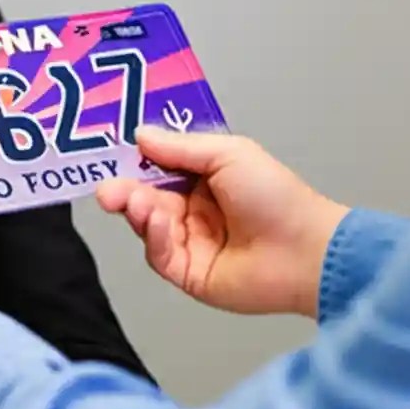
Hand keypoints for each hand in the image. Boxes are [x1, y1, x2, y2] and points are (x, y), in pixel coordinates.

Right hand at [97, 127, 348, 318]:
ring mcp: (191, 243)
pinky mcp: (188, 274)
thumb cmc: (276, 196)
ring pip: (148, 225)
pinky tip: (161, 223)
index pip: (159, 168)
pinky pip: (159, 254)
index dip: (136, 162)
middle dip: (125, 191)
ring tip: (134, 202)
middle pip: (146, 198)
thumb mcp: (228, 154)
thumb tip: (141, 134)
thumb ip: (180, 147)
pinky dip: (155, 237)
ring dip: (138, 211)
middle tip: (106, 188)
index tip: (112, 153)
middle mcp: (195, 210)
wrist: (303, 251)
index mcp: (206, 179)